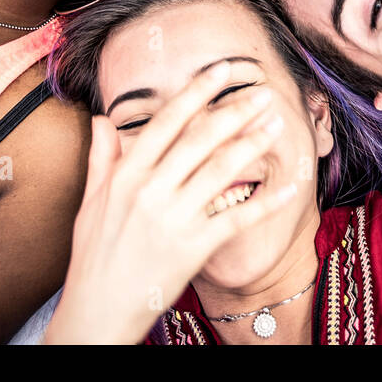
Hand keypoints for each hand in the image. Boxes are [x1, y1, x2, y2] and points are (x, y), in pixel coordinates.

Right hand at [43, 61, 298, 343]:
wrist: (99, 311)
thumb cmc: (95, 256)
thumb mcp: (90, 203)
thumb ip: (101, 158)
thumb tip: (102, 119)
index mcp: (126, 175)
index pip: (166, 122)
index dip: (196, 93)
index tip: (222, 70)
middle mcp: (150, 191)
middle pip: (200, 140)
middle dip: (236, 112)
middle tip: (263, 92)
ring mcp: (173, 219)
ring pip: (222, 172)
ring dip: (253, 145)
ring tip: (276, 125)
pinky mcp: (194, 248)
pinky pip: (238, 218)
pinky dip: (267, 201)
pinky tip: (291, 187)